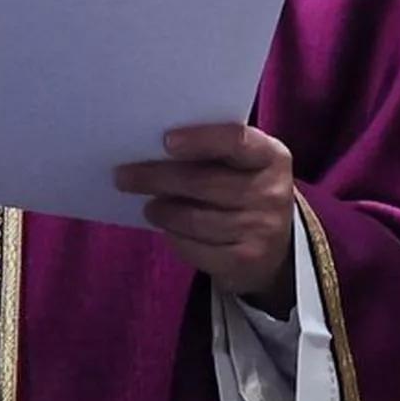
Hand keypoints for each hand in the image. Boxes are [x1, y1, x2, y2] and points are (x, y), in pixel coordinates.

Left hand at [113, 124, 299, 311]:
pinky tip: (168, 229)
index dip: (200, 140)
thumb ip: (212, 152)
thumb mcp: (242, 165)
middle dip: (157, 178)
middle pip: (203, 182)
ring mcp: (262, 229)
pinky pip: (195, 248)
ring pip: (194, 219)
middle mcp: (272, 192)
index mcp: (271, 157)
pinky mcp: (246, 260)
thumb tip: (150, 148)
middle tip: (124, 176)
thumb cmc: (244, 191)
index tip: (165, 141)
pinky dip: (175, 237)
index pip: (236, 141)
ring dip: (163, 211)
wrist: (276, 247)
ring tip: (149, 206)